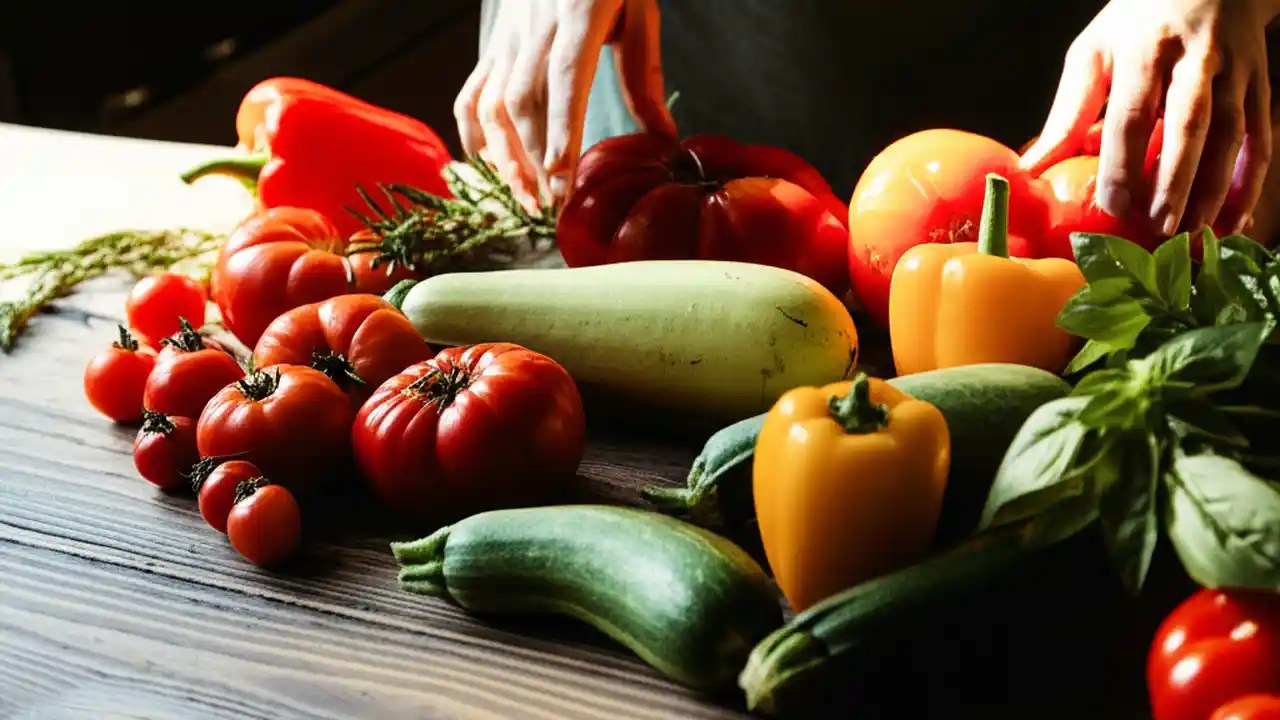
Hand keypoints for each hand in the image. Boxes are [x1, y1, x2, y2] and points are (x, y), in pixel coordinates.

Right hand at [455, 0, 675, 211]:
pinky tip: (488, 168)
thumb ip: (642, 74)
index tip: (561, 171)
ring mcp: (507, 36)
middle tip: (552, 206)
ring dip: (505, 156)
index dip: (560, 125)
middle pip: (524, 100)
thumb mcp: (639, 11)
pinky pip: (472, 93)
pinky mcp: (494, 44)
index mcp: (579, 12)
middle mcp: (534, 26)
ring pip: (493, 103)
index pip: (565, 75)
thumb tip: (662, 138)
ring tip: (526, 198)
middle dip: (535, 158)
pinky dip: (474, 134)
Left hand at [1020, 0, 1277, 236]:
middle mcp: (1195, 58)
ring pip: (1231, 134)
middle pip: (1188, 124)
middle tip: (1159, 227)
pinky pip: (1260, 139)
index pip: (1131, 112)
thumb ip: (1067, 112)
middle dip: (1175, 180)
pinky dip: (1249, 183)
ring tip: (1194, 233)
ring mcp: (1234, 72)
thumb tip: (1030, 169)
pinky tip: (1234, 221)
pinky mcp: (1260, 86)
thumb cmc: (1139, 23)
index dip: (1123, 162)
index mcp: (1144, 49)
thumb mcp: (1094, 52)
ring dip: (1215, 188)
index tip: (1113, 205)